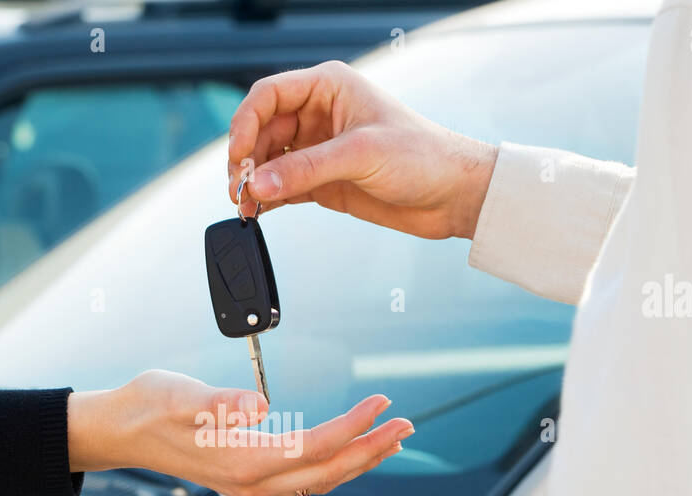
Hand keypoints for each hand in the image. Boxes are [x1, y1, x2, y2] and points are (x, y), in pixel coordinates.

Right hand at [67, 370, 410, 495]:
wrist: (121, 431)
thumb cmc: (148, 407)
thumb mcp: (178, 395)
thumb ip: (220, 402)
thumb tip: (259, 406)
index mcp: (242, 461)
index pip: (314, 446)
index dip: (353, 426)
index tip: (381, 402)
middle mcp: (253, 481)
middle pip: (328, 470)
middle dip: (372, 448)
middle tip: (407, 425)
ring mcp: (252, 483)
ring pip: (321, 478)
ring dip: (360, 458)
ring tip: (392, 437)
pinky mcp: (249, 476)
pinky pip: (306, 477)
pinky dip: (337, 464)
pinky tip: (351, 450)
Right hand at [227, 60, 497, 239]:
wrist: (452, 194)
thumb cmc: (423, 155)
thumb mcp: (361, 154)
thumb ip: (306, 169)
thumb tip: (259, 184)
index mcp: (329, 87)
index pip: (269, 95)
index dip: (245, 122)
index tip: (239, 154)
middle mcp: (318, 114)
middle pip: (262, 131)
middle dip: (246, 160)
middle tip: (239, 188)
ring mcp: (318, 149)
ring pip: (268, 161)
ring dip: (253, 183)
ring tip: (246, 205)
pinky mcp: (321, 181)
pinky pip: (281, 187)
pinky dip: (267, 199)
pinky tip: (258, 211)